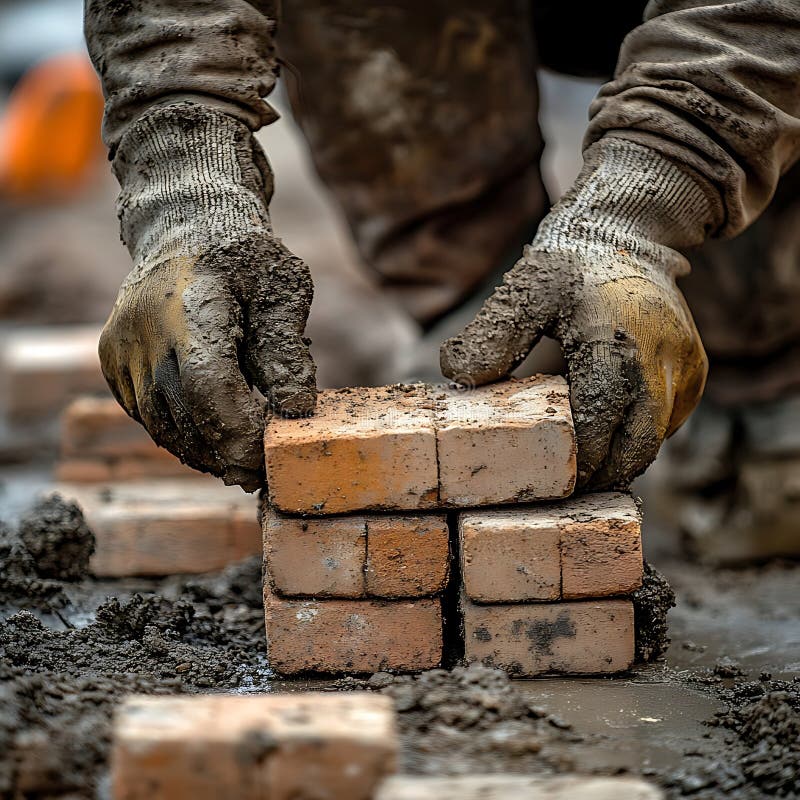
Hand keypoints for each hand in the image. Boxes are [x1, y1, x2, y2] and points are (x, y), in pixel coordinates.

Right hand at [100, 103, 315, 490]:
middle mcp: (144, 331)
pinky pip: (146, 413)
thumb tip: (296, 409)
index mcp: (189, 308)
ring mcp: (121, 348)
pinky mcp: (113, 359)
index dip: (243, 431)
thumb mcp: (282, 286)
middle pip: (184, 416)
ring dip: (203, 452)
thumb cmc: (244, 257)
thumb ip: (286, 348)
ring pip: (161, 424)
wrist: (184, 225)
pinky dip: (180, 435)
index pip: (211, 389)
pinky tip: (211, 441)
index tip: (274, 455)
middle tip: (263, 474)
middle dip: (228, 453)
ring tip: (240, 465)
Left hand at [441, 138, 711, 488]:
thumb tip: (458, 378)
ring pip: (654, 440)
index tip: (546, 485)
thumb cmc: (570, 266)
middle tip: (565, 491)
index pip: (597, 432)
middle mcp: (662, 366)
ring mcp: (686, 369)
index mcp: (616, 351)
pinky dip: (639, 436)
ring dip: (621, 458)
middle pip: (634, 450)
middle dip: (600, 475)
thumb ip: (491, 339)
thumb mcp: (524, 293)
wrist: (627, 233)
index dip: (573, 467)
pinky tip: (609, 437)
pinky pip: (668, 422)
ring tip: (584, 469)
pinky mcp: (696, 370)